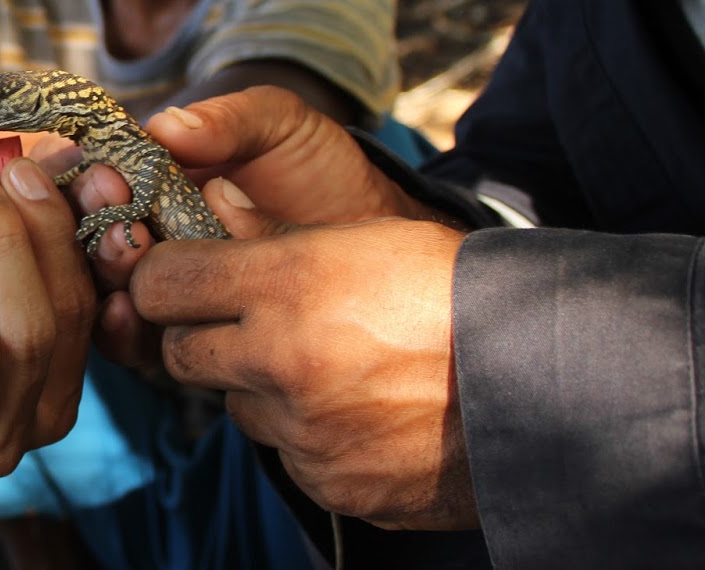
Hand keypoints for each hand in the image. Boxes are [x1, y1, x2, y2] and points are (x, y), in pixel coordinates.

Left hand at [77, 86, 478, 529]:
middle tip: (243, 322)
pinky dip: (307, 433)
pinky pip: (288, 454)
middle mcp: (281, 361)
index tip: (177, 275)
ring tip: (323, 363)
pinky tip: (356, 409)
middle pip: (179, 352)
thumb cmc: (452, 287)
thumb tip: (200, 221)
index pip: (159, 283)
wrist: (546, 378)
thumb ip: (268, 238)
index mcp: (285, 283)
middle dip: (199, 335)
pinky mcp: (332, 483)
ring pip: (236, 405)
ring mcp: (305, 431)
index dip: (161, 278)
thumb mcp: (358, 234)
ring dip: (258, 386)